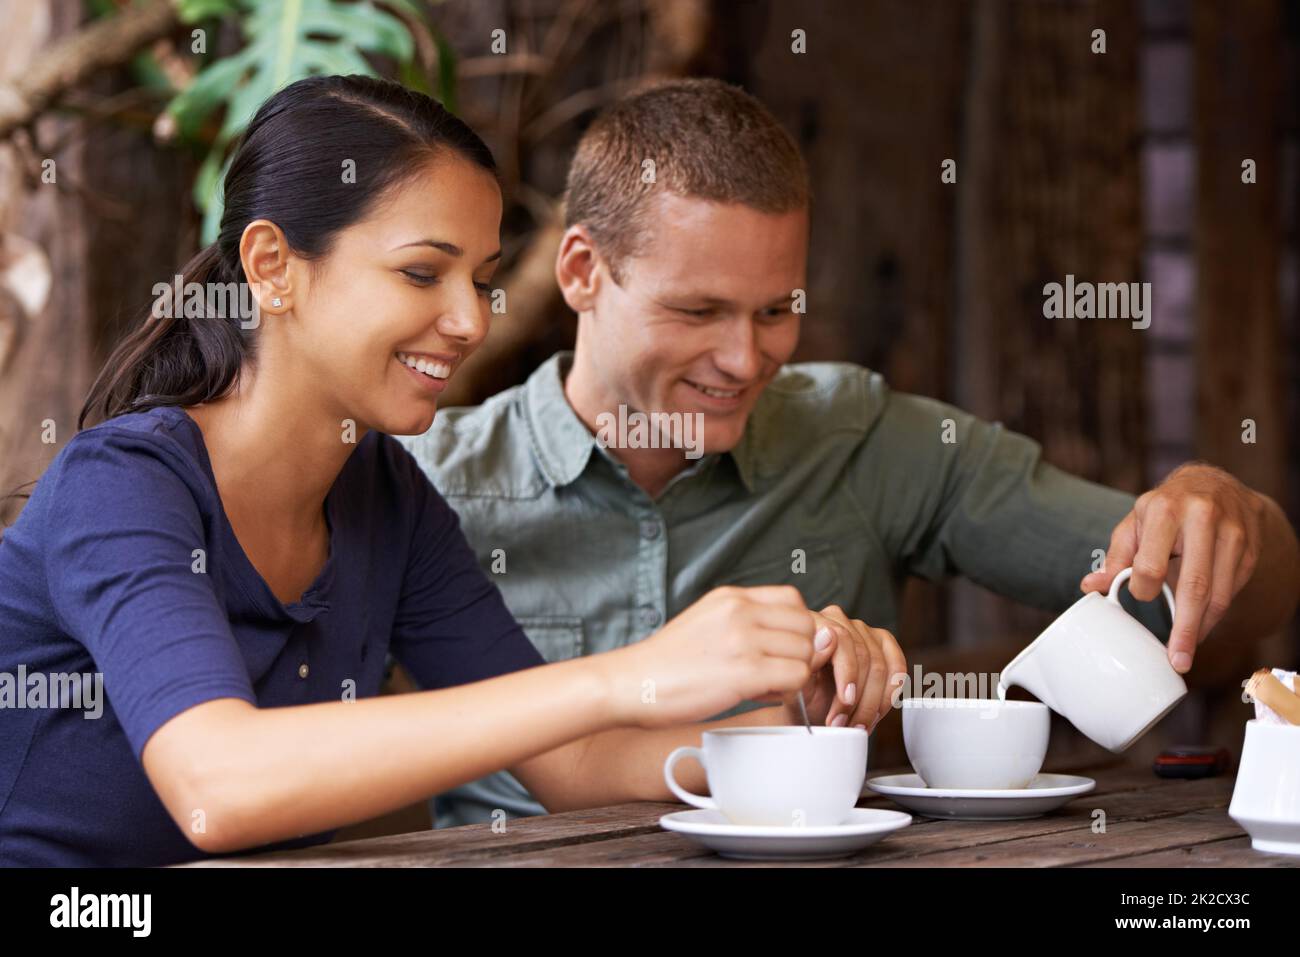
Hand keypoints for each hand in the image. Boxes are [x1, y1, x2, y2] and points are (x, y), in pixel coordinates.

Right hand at [606, 585, 815, 728]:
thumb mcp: (707, 623)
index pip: (793, 599)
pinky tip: (762, 695)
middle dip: (801, 651)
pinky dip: (788, 690)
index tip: (781, 648)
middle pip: (806, 625)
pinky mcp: (745, 671)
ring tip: (766, 684)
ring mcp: (743, 639)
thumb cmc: (668, 663)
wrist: (632, 683)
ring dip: (795, 673)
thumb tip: (795, 639)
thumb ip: (747, 623)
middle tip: (778, 671)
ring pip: (806, 652)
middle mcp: (739, 611)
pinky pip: (796, 676)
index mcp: (731, 597)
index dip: (795, 627)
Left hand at [781, 605, 907, 731]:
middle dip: (857, 697)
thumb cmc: (800, 698)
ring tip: (856, 726)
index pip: (841, 637)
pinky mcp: (884, 644)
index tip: (846, 700)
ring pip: (881, 666)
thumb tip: (827, 637)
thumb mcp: (796, 686)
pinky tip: (874, 715)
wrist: (810, 711)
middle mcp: (839, 621)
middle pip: (864, 655)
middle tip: (844, 723)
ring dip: (871, 704)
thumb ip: (808, 661)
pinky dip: (888, 697)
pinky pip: (898, 669)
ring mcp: (863, 631)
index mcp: (812, 624)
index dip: (847, 671)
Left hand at [1079, 463, 1263, 673]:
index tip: (1140, 597)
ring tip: (1187, 651)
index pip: (1150, 564)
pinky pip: (1233, 590)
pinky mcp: (1250, 549)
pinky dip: (1217, 614)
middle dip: (1185, 629)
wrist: (1216, 484)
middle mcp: (1202, 519)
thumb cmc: (1166, 508)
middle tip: (1177, 660)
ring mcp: (1232, 533)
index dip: (1143, 588)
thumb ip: (1116, 556)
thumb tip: (1090, 587)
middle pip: (1194, 585)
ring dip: (1203, 628)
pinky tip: (1203, 625)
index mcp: (1164, 510)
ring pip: (1219, 593)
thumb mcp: (1135, 523)